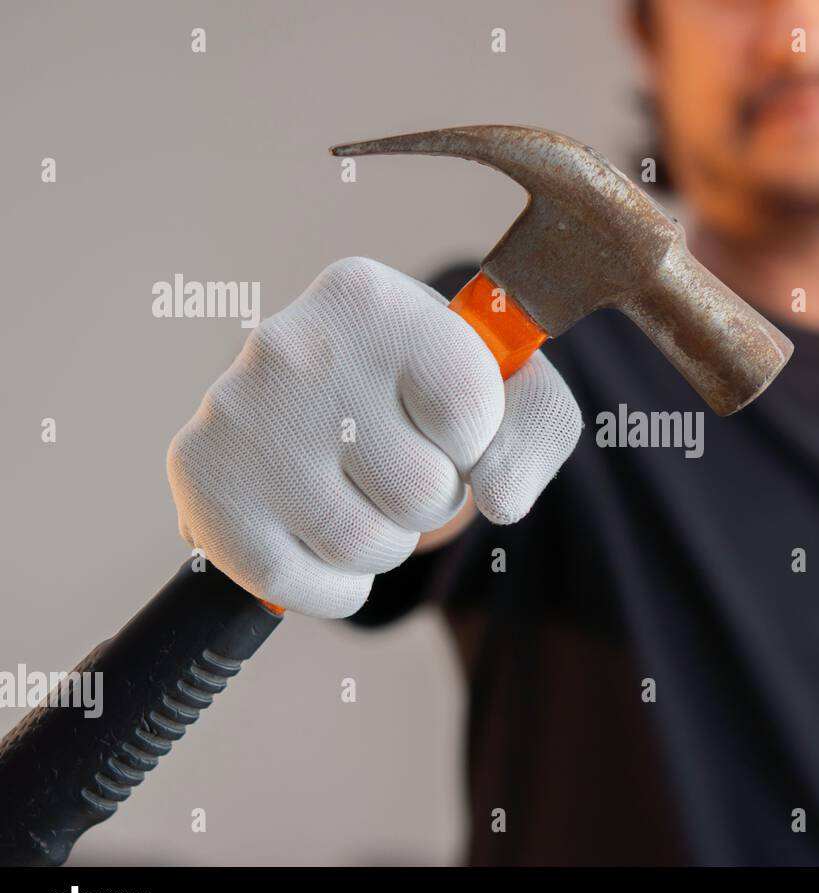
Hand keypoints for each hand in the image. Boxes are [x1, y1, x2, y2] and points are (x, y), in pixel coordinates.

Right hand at [167, 257, 581, 617]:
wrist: (314, 414)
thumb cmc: (423, 394)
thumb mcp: (502, 388)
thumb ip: (536, 427)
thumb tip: (503, 499)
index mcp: (370, 301)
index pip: (469, 410)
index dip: (475, 440)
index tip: (448, 421)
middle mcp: (291, 346)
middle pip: (423, 492)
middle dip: (432, 499)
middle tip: (398, 463)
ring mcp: (237, 419)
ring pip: (368, 546)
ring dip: (387, 542)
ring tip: (360, 493)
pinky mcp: (206, 491)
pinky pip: (317, 588)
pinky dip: (341, 584)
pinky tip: (322, 532)